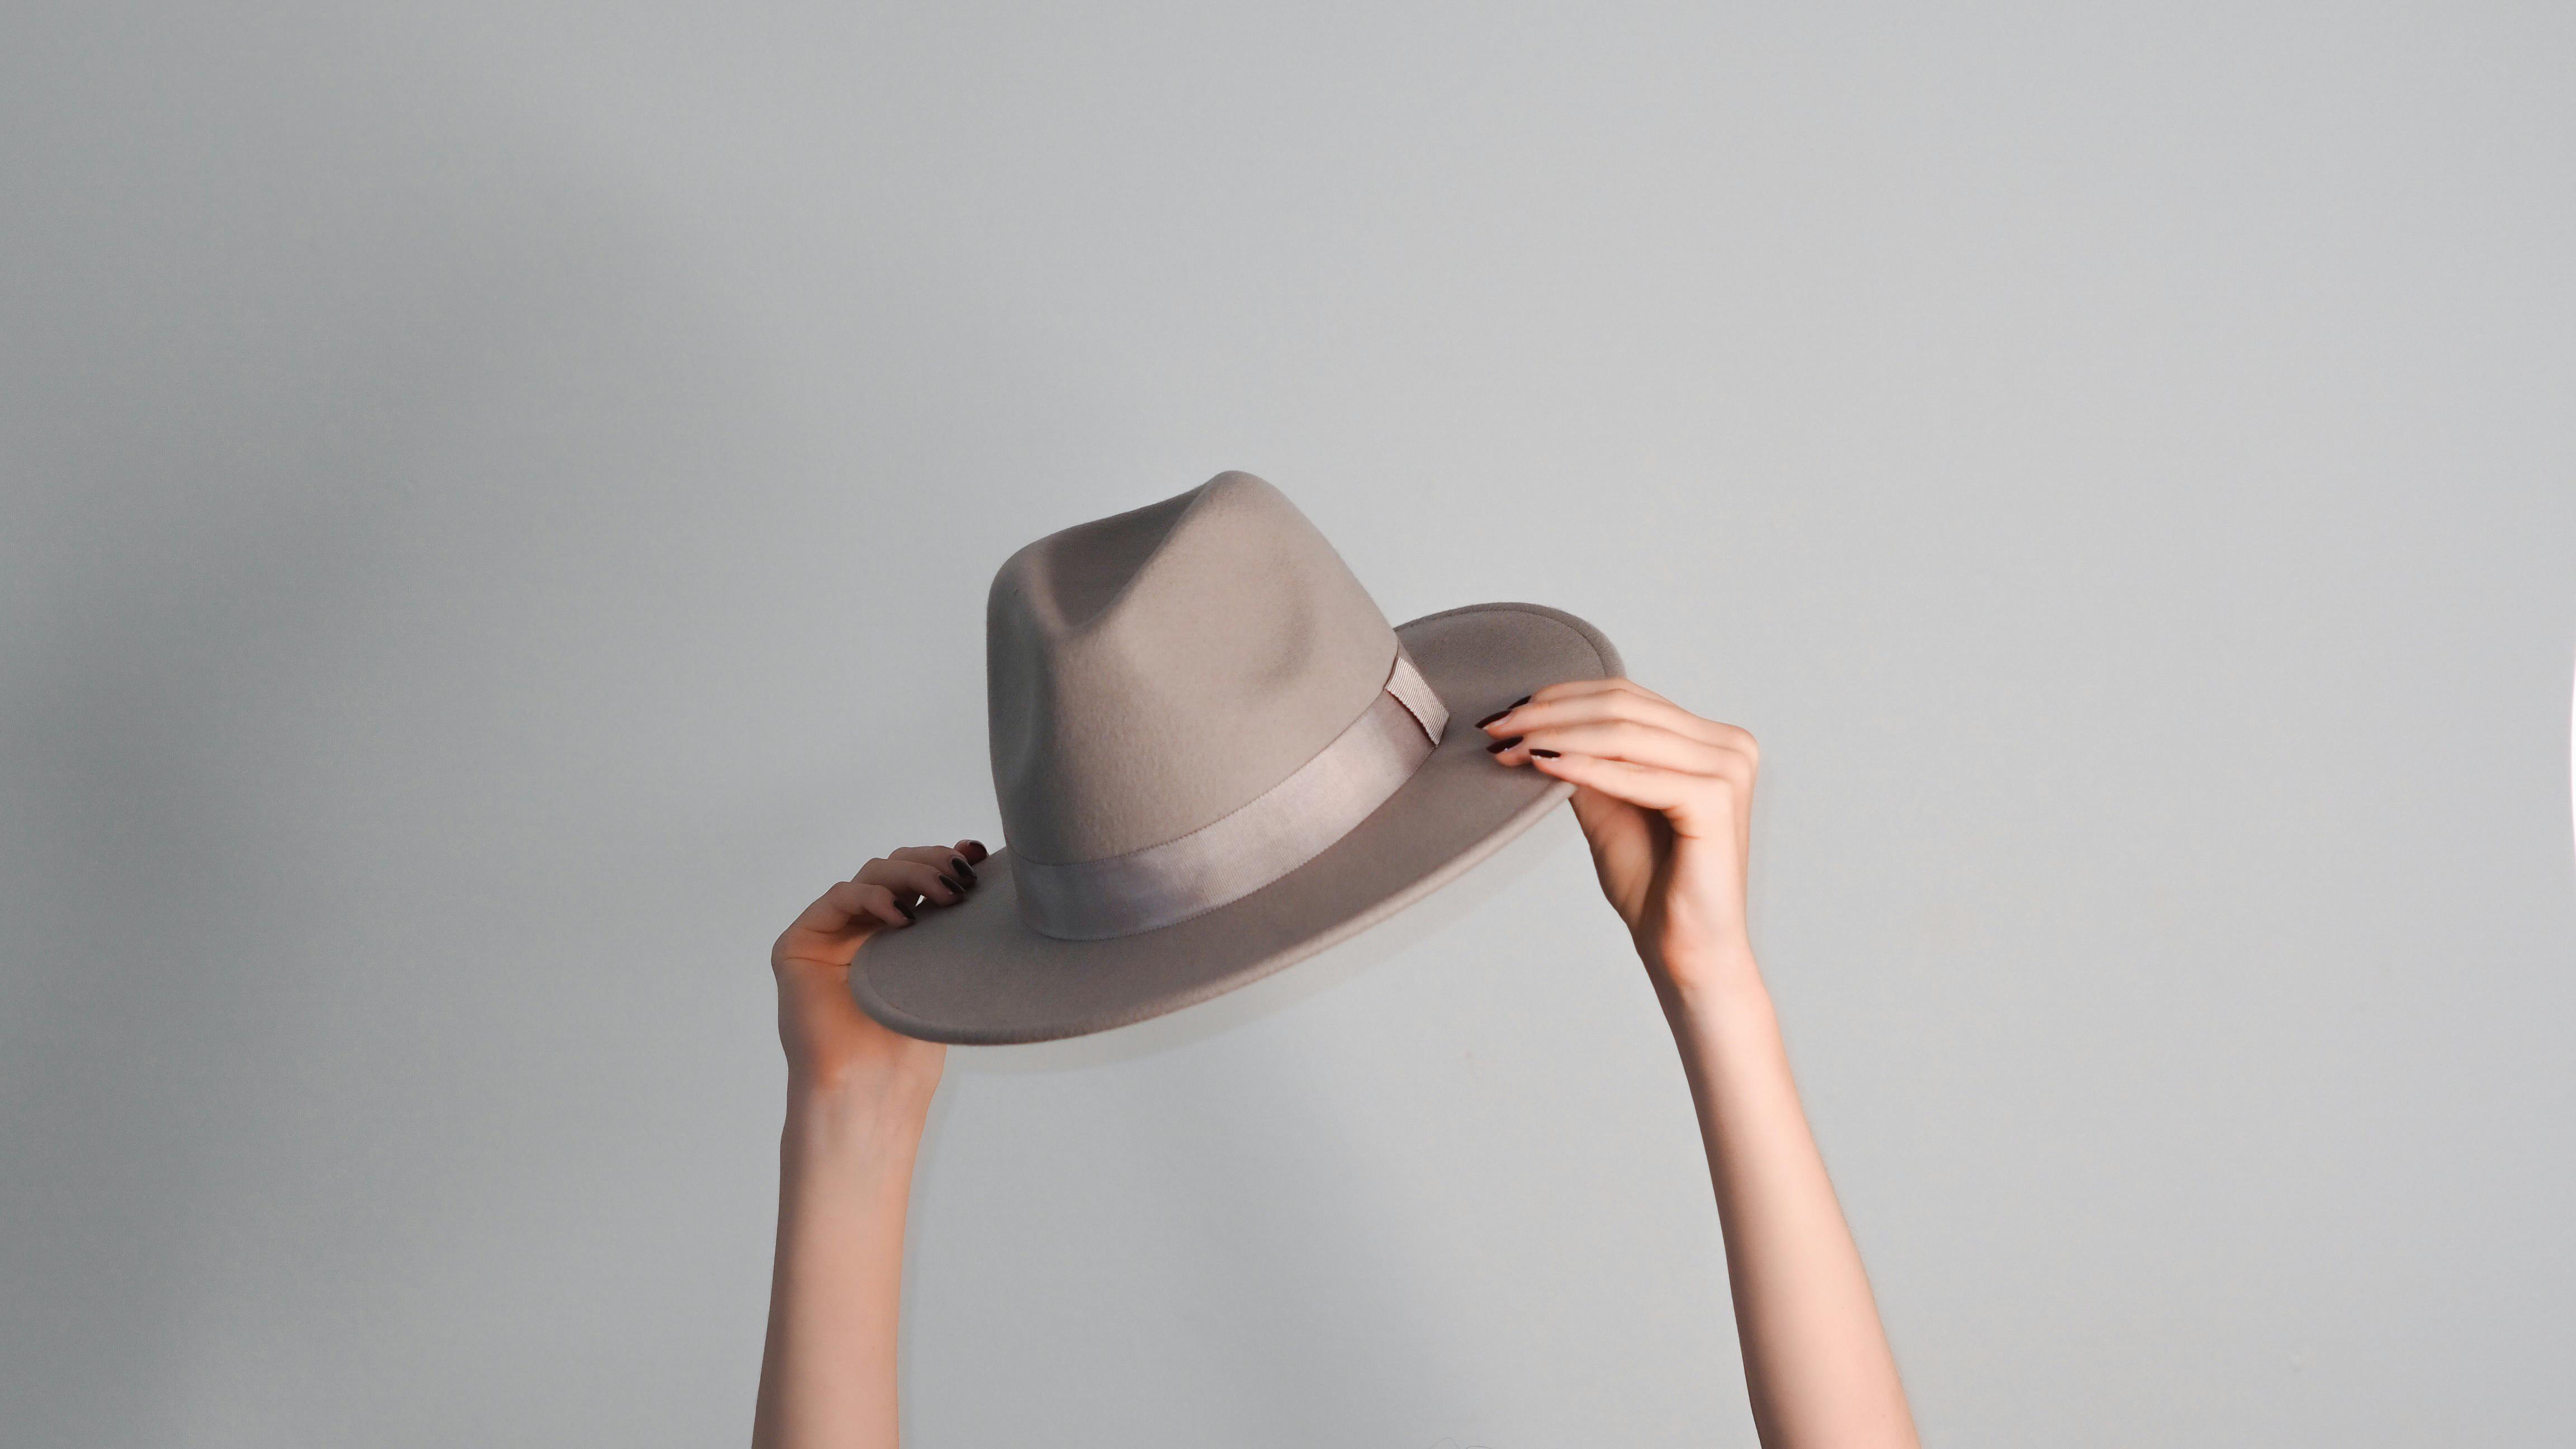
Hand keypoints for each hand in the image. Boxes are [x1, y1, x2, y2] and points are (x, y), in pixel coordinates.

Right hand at [769, 839, 985, 1107]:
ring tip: (943, 893)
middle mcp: (862, 932)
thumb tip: (989, 879)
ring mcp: (830, 937)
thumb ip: (953, 928)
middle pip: (895, 869)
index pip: (919, 880)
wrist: (869, 1092)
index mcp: (897, 938)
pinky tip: (900, 916)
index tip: (976, 852)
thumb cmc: (908, 1052)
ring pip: (871, 875)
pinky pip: (837, 899)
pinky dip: (872, 897)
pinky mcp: (799, 946)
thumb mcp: (946, 975)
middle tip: (962, 877)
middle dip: (932, 862)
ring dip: (911, 874)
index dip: (945, 857)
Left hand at [1480, 679, 1759, 996]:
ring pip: (1625, 734)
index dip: (1560, 699)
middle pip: (1623, 708)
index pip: (1626, 697)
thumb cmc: (1652, 885)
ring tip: (1510, 747)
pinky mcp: (1716, 800)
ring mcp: (1728, 770)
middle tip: (1497, 727)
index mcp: (1710, 740)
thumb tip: (1531, 720)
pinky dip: (1585, 768)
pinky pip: (1637, 775)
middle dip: (1550, 715)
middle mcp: (1729, 746)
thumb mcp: (1606, 806)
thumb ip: (1584, 759)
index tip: (1505, 715)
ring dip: (1558, 736)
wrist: (1684, 952)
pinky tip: (1543, 766)